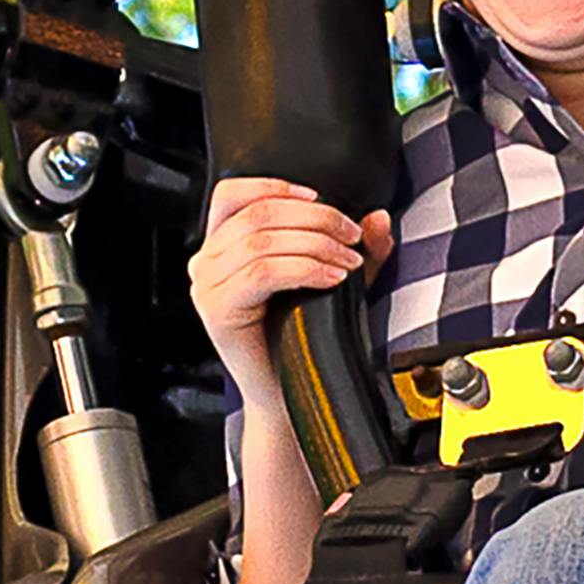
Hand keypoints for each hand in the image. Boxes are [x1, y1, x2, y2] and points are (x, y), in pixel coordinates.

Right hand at [191, 176, 390, 404]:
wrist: (292, 397)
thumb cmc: (304, 340)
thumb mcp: (336, 281)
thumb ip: (357, 248)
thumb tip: (377, 218)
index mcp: (221, 247)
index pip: (233, 194)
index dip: (276, 186)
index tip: (320, 198)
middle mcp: (206, 263)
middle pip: (257, 213)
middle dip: (315, 219)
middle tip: (351, 238)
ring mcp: (206, 287)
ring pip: (261, 241)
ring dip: (315, 245)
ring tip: (348, 263)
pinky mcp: (217, 310)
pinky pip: (261, 272)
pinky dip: (303, 268)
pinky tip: (331, 280)